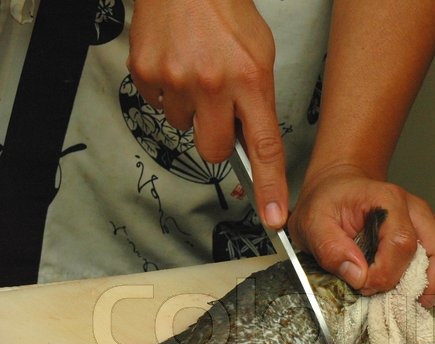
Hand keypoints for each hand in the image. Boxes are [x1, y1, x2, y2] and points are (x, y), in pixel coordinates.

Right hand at [127, 0, 287, 226]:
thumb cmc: (225, 12)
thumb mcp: (260, 55)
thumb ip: (258, 100)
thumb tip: (252, 143)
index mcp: (250, 80)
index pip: (266, 147)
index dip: (271, 187)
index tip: (272, 216)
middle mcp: (213, 84)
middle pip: (214, 150)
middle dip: (216, 141)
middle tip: (218, 111)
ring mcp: (177, 80)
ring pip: (184, 127)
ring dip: (191, 110)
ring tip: (196, 73)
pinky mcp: (146, 73)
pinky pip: (159, 105)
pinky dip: (167, 92)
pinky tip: (176, 65)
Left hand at [289, 165, 434, 306]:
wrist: (339, 189)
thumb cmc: (328, 203)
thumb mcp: (313, 223)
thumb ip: (331, 248)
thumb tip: (358, 275)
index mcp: (389, 201)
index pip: (403, 245)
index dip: (386, 275)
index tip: (364, 286)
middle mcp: (417, 211)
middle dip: (424, 287)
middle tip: (396, 301)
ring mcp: (428, 226)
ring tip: (408, 300)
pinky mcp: (432, 240)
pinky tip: (415, 293)